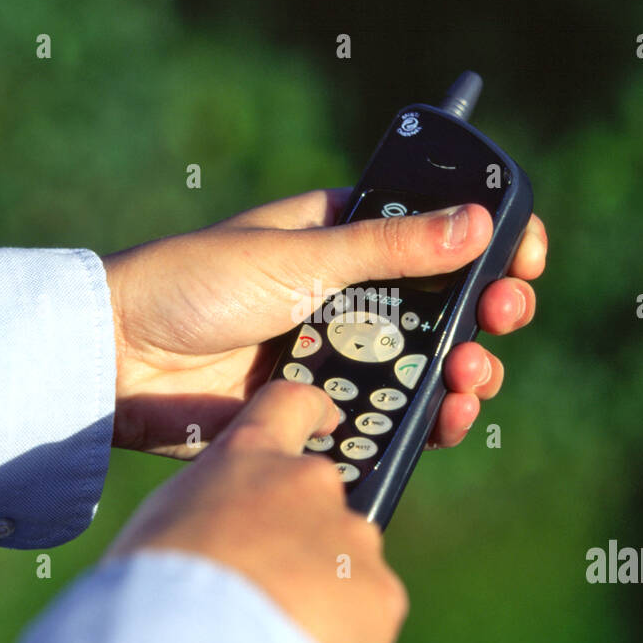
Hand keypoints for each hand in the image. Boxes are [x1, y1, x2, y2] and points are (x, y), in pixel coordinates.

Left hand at [103, 188, 546, 457]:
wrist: (118, 363)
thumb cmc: (196, 285)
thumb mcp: (301, 258)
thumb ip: (391, 249)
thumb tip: (480, 222)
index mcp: (341, 235)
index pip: (432, 229)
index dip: (485, 239)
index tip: (524, 254)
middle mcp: (348, 293)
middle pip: (443, 304)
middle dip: (486, 312)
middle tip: (504, 317)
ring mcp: (337, 353)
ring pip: (425, 365)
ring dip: (464, 371)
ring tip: (471, 379)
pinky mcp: (321, 407)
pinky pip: (390, 414)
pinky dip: (424, 419)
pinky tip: (444, 419)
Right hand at [106, 380, 406, 642]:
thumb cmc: (154, 587)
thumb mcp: (166, 526)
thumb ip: (214, 515)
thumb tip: (229, 544)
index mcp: (248, 456)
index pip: (291, 404)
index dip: (311, 412)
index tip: (324, 421)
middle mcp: (308, 482)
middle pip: (322, 505)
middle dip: (304, 545)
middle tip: (264, 592)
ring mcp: (351, 535)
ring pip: (347, 567)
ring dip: (322, 595)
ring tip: (274, 635)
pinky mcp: (379, 592)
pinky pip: (369, 618)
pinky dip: (346, 640)